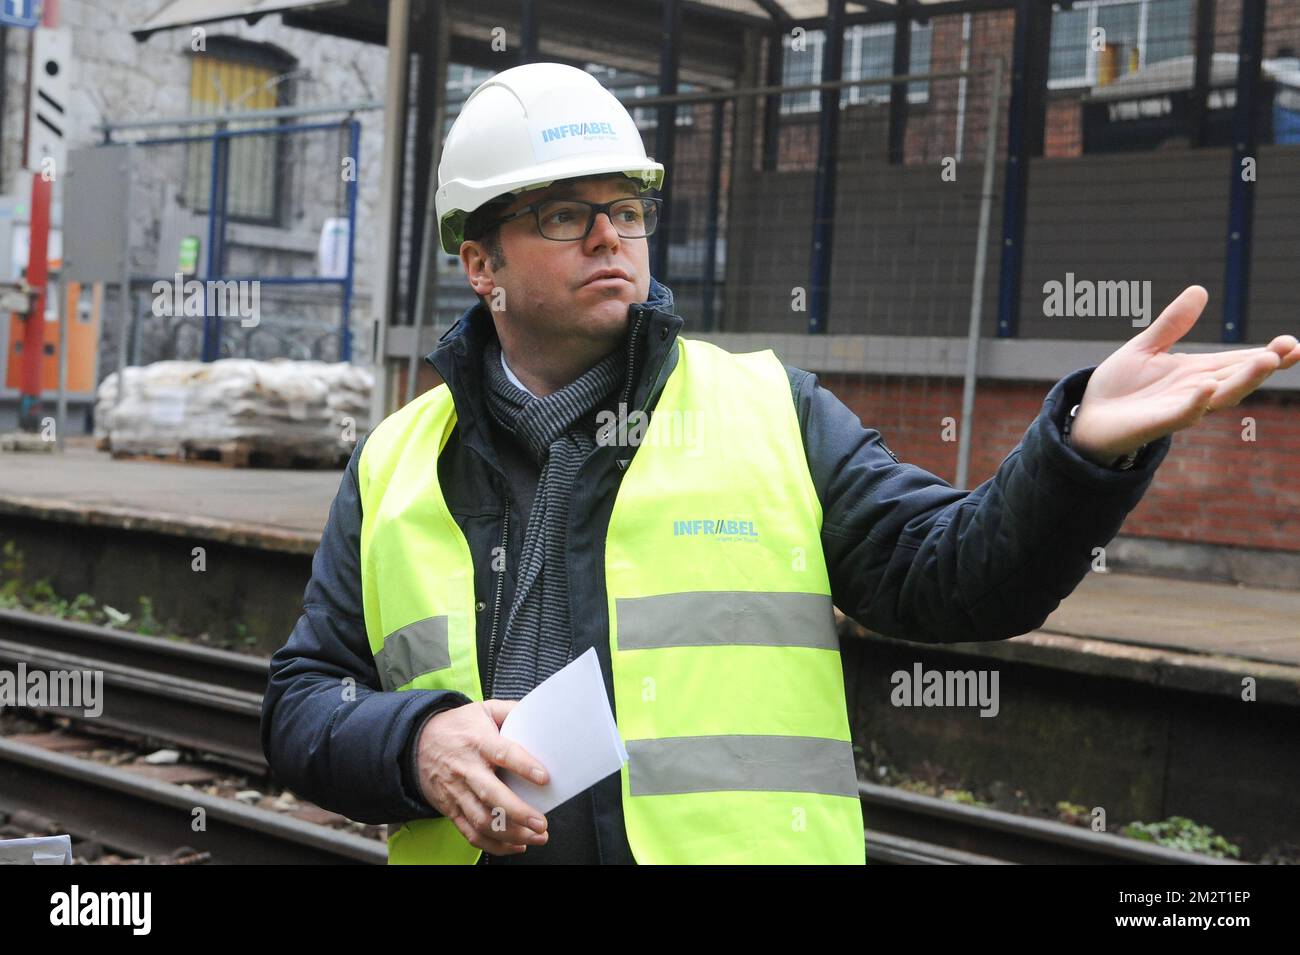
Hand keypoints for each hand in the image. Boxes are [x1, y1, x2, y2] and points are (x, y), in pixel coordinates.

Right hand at [413, 699, 549, 855]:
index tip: (544, 778)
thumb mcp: (482, 709)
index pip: (503, 753)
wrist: (415, 742)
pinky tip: (515, 845)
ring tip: (536, 836)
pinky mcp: (451, 809)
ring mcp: (457, 792)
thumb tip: (538, 715)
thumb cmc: (456, 727)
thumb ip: (510, 711)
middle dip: (518, 812)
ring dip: (510, 834)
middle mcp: (466, 769)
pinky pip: (471, 833)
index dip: (523, 766)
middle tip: (541, 822)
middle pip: (491, 795)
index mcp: (478, 741)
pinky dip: (494, 844)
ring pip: (482, 820)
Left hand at [1068, 286, 1299, 465]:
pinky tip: (1208, 387)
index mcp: (1197, 372)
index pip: (1238, 361)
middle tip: (1292, 348)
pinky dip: (1196, 401)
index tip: (1293, 343)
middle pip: (1237, 377)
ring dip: (1243, 379)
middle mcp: (1196, 391)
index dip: (1267, 353)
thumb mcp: (1146, 347)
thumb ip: (1172, 324)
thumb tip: (1200, 290)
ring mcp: (1179, 407)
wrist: (1089, 416)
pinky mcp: (1157, 423)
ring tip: (1266, 360)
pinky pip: (1182, 414)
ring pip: (1219, 396)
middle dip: (1265, 364)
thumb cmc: (1120, 386)